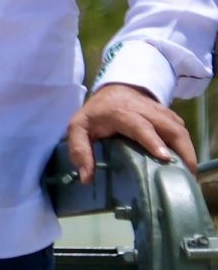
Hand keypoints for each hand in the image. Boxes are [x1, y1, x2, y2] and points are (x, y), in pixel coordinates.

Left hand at [66, 82, 196, 183]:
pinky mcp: (168, 115)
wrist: (112, 91)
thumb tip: (87, 179)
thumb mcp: (78, 127)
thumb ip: (79, 150)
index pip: (140, 125)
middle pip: (169, 127)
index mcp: (120, 112)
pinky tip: (186, 161)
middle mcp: (144, 109)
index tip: (164, 157)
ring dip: (188, 149)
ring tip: (190, 173)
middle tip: (187, 174)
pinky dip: (186, 145)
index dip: (153, 140)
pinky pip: (181, 129)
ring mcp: (159, 111)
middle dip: (182, 149)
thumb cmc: (95, 113)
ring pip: (179, 128)